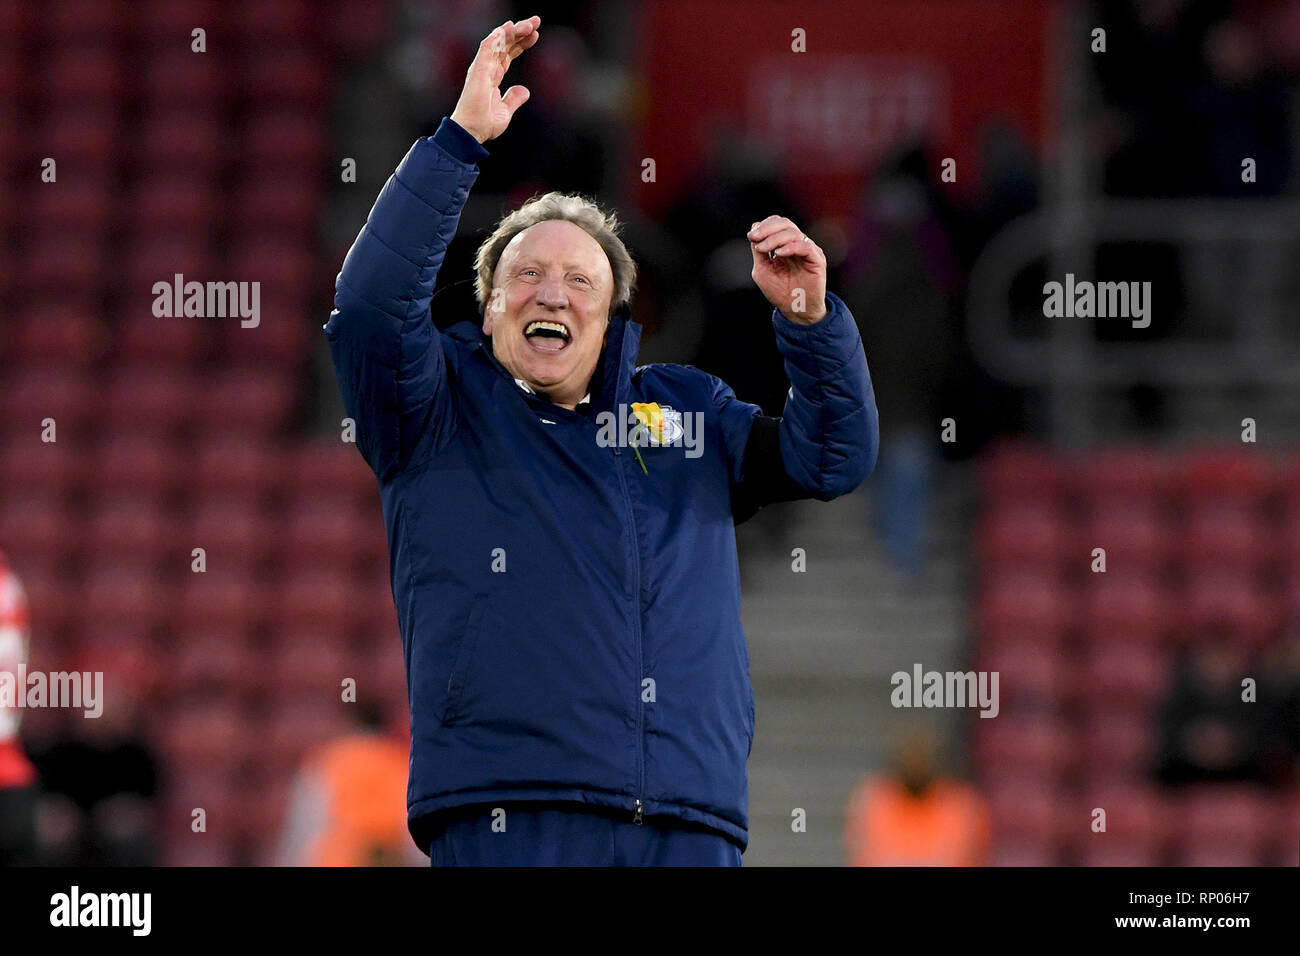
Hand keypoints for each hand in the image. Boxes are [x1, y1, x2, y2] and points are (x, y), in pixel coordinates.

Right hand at [449, 16, 540, 143]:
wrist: (472, 132)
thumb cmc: (484, 124)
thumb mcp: (506, 111)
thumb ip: (514, 98)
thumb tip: (525, 90)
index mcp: (493, 76)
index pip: (508, 54)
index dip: (521, 43)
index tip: (535, 35)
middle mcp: (487, 68)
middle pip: (505, 44)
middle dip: (520, 32)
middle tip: (536, 21)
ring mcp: (482, 67)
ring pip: (498, 42)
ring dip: (513, 30)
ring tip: (529, 24)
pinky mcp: (478, 69)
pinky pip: (487, 47)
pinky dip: (497, 36)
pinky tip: (508, 27)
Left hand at [748, 216, 827, 323]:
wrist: (795, 310)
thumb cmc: (780, 292)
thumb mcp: (762, 270)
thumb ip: (758, 251)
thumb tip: (754, 229)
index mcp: (785, 244)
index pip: (777, 224)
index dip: (764, 226)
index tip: (751, 236)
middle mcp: (798, 244)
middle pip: (785, 224)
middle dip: (767, 228)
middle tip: (754, 237)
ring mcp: (808, 250)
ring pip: (793, 233)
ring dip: (775, 239)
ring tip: (763, 249)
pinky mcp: (817, 260)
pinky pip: (805, 247)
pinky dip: (790, 247)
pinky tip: (779, 254)